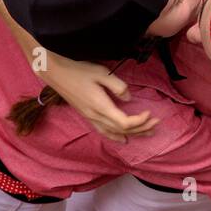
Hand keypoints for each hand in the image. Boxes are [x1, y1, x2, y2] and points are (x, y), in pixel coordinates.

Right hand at [42, 51, 158, 141]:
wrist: (54, 73)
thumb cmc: (78, 70)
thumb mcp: (101, 73)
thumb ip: (118, 86)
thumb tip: (129, 99)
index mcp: (101, 107)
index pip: (125, 123)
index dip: (140, 121)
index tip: (151, 112)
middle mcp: (96, 117)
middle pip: (123, 130)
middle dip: (142, 129)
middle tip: (157, 123)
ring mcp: (90, 118)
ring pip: (114, 133)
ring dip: (133, 134)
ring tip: (148, 133)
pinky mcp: (87, 116)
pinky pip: (105, 132)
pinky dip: (117, 137)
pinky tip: (124, 139)